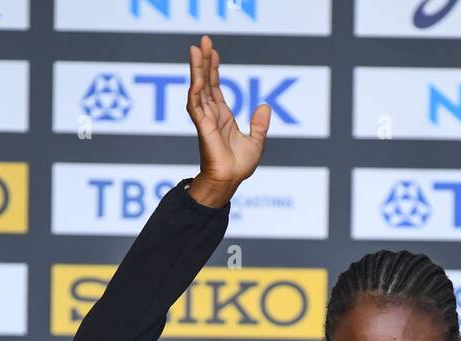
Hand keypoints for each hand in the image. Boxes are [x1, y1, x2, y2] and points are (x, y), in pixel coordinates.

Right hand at [186, 33, 270, 205]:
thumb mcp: (256, 142)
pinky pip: (196, 106)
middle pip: (205, 82)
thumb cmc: (239, 166)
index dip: (214, 69)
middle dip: (203, 61)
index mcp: (222, 116)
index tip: (213, 51)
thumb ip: (259, 124)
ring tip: (195, 50)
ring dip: (196, 69)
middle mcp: (212, 115)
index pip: (215, 87)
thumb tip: (265, 105)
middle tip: (202, 41)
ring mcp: (206, 120)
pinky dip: (196, 91)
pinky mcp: (203, 128)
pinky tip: (198, 78)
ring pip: (198, 89)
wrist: (231, 180)